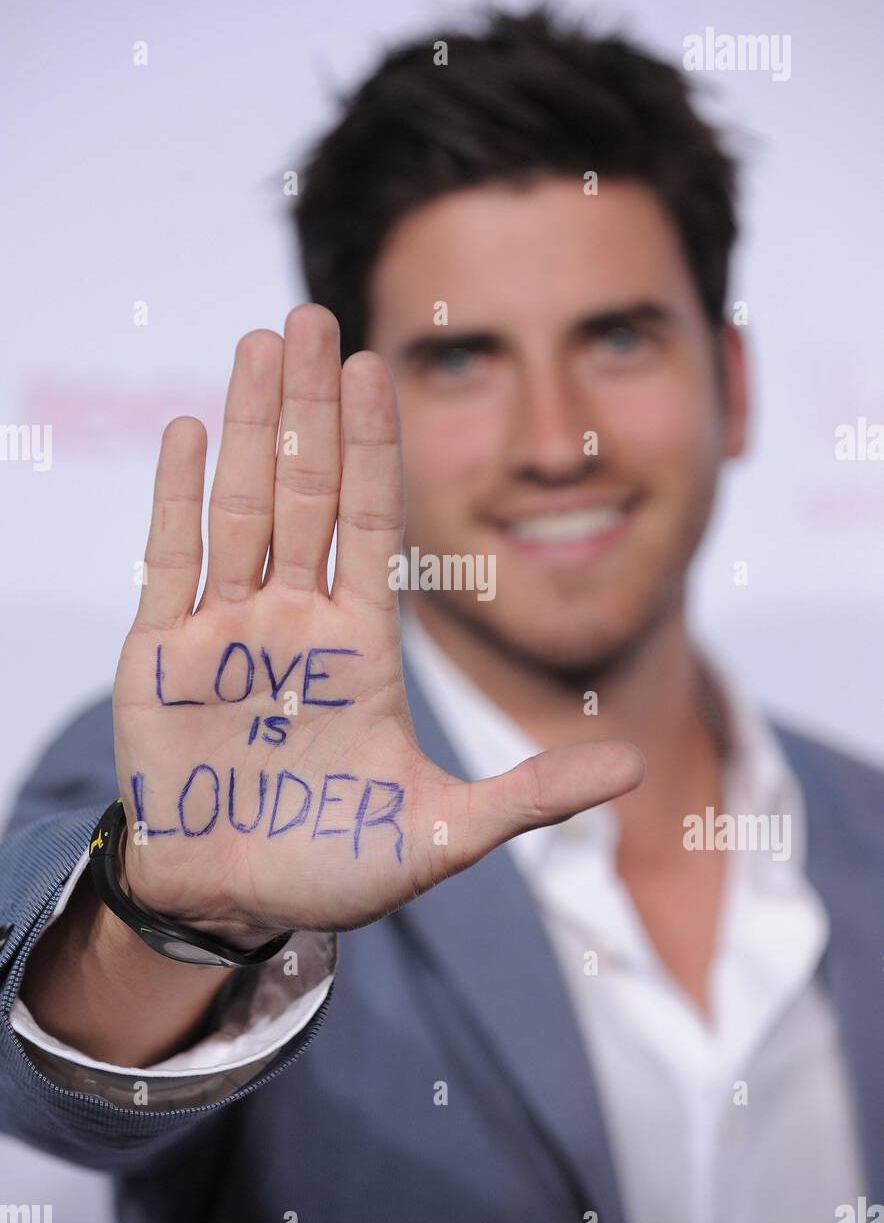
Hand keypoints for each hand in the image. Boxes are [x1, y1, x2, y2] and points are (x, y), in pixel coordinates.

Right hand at [112, 305, 643, 947]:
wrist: (235, 904)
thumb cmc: (330, 866)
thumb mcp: (443, 834)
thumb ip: (531, 794)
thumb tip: (634, 769)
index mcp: (361, 646)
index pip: (372, 523)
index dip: (376, 449)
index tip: (380, 370)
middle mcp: (296, 622)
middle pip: (308, 493)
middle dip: (314, 409)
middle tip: (317, 318)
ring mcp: (228, 632)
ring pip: (244, 508)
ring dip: (252, 427)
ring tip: (263, 345)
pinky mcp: (163, 657)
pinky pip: (174, 563)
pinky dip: (178, 499)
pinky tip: (189, 431)